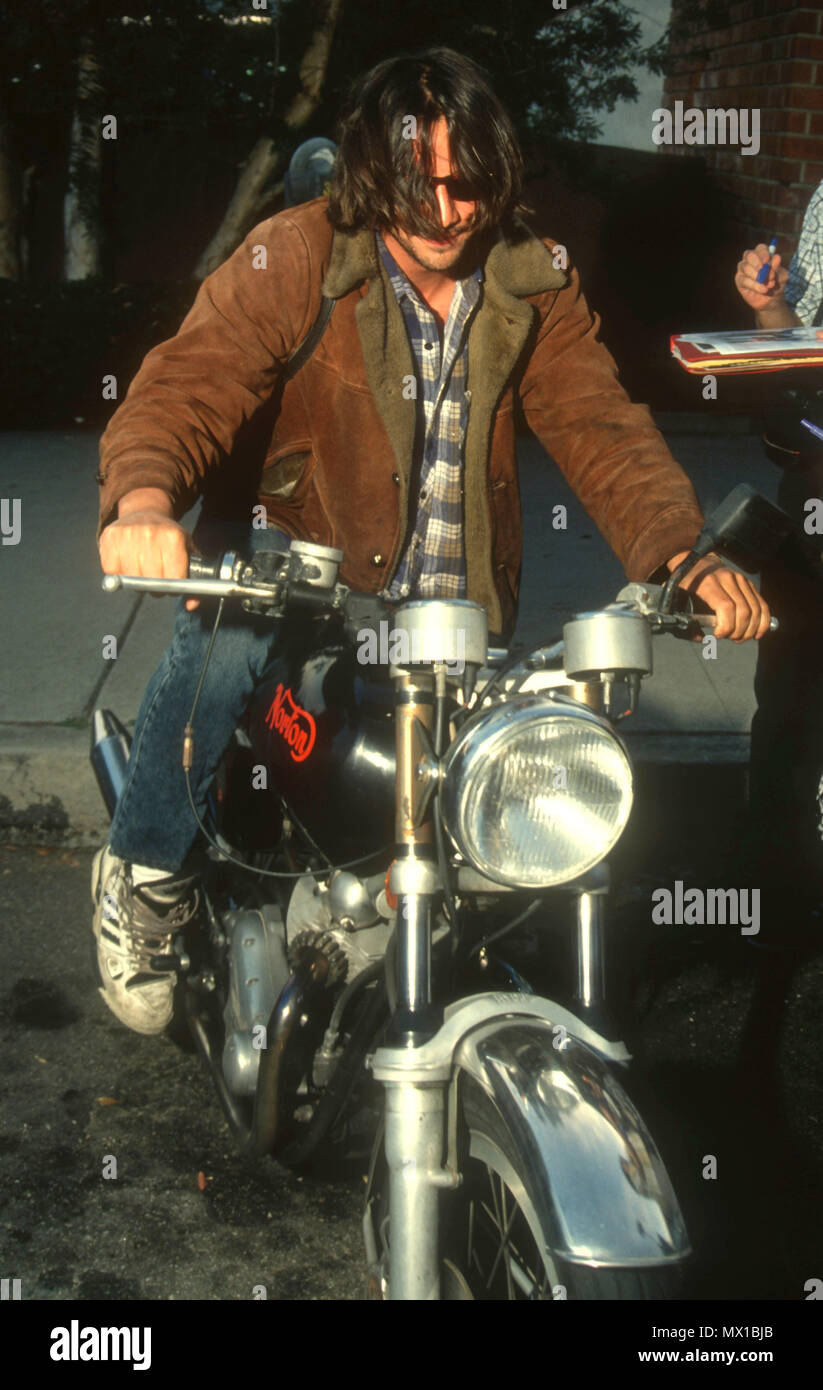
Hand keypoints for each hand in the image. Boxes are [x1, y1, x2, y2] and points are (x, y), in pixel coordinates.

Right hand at [99, 487, 199, 610]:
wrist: (144, 513)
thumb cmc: (168, 539)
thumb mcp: (187, 553)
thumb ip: (194, 581)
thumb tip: (191, 606)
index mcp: (173, 538)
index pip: (173, 579)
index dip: (173, 588)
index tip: (171, 584)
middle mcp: (151, 533)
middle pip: (151, 581)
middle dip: (154, 586)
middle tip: (156, 578)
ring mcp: (128, 534)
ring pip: (130, 578)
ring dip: (135, 580)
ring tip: (141, 569)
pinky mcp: (109, 536)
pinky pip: (111, 570)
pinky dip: (118, 572)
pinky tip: (126, 562)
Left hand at [666, 551, 770, 641]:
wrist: (696, 562)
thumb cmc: (687, 584)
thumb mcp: (679, 600)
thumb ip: (687, 621)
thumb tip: (701, 639)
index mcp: (708, 582)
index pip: (726, 607)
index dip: (726, 626)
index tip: (718, 635)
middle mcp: (727, 579)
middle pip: (743, 611)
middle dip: (738, 631)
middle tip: (730, 638)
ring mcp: (740, 579)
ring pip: (755, 609)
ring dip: (750, 629)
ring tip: (739, 638)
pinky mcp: (748, 583)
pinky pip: (762, 604)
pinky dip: (762, 621)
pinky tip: (756, 633)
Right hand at [734, 243, 788, 314]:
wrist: (771, 300)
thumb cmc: (776, 284)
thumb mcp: (781, 276)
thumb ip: (778, 268)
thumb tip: (776, 257)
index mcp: (762, 255)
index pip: (760, 248)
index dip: (763, 253)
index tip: (767, 260)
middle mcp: (751, 260)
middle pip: (749, 255)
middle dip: (756, 262)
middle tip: (763, 270)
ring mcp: (743, 270)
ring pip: (746, 267)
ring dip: (757, 276)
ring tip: (769, 284)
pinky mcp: (739, 280)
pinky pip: (744, 280)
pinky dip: (755, 285)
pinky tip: (764, 290)